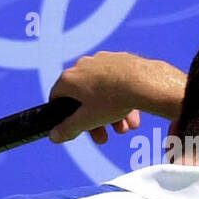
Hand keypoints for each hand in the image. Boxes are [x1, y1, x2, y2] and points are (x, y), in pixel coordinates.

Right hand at [47, 51, 182, 143]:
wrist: (144, 82)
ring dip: (112, 114)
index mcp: (69, 79)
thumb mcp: (87, 121)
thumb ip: (68, 129)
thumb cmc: (112, 100)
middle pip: (84, 99)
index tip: (74, 127)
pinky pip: (117, 83)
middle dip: (95, 122)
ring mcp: (102, 61)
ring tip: (124, 128)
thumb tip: (53, 136)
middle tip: (104, 138)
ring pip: (103, 92)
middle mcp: (83, 65)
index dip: (63, 115)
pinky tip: (133, 116)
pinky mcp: (121, 60)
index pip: (57, 98)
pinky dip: (123, 99)